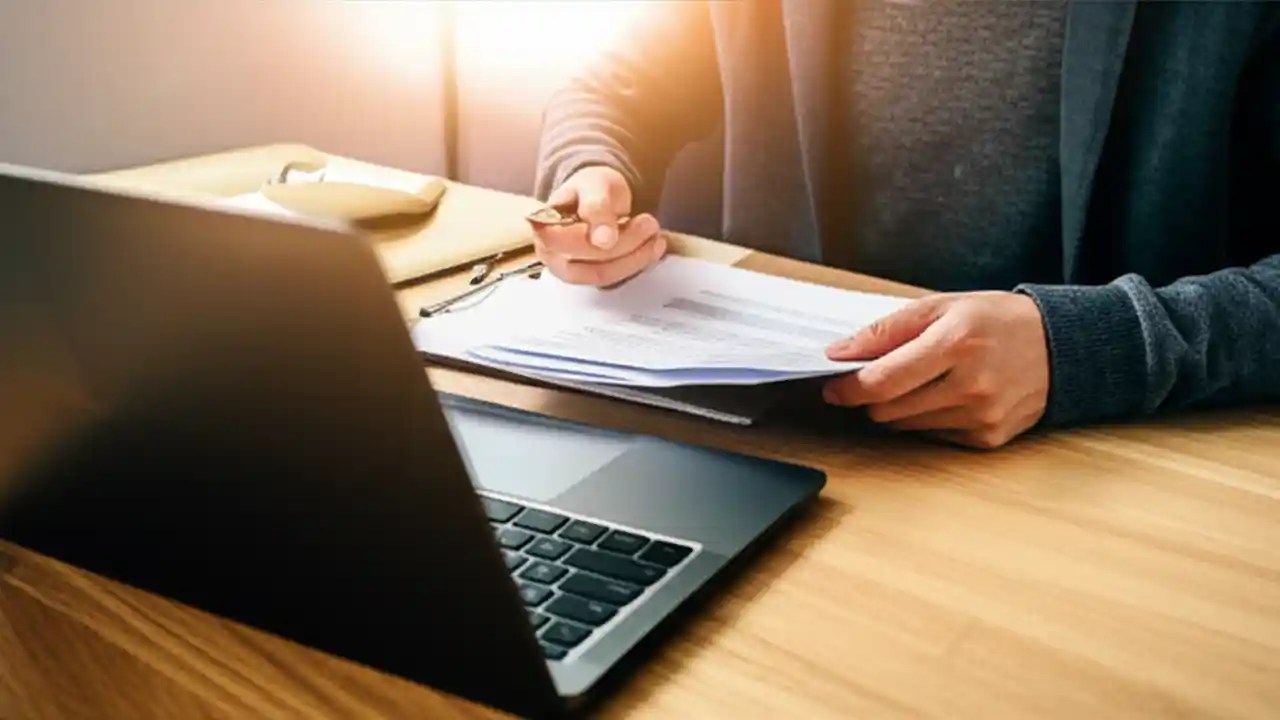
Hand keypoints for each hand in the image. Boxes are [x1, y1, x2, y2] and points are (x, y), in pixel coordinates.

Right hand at [530, 166, 665, 285]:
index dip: (600, 238)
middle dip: (627, 244)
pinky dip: (637, 263)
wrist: (596, 193)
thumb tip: (602, 241)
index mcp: (543, 228)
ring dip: (636, 257)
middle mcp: (551, 255)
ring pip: (605, 275)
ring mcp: (568, 270)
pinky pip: (614, 278)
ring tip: (655, 233)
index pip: (569, 243)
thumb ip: (596, 208)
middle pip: (589, 261)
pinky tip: (652, 247)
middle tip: (651, 223)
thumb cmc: (590, 188)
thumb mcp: (594, 186)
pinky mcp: (589, 277)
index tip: (631, 222)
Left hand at [822, 292, 1049, 448]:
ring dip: (898, 408)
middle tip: (877, 378)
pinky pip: (933, 436)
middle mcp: (970, 385)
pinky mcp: (988, 438)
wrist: (1063, 347)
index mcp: (955, 343)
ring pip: (905, 426)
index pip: (882, 380)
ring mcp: (981, 416)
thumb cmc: (997, 321)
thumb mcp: (943, 306)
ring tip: (921, 381)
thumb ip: (887, 329)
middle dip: (871, 396)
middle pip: (887, 409)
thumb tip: (839, 352)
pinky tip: (947, 396)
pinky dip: (927, 419)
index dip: (847, 387)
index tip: (831, 384)